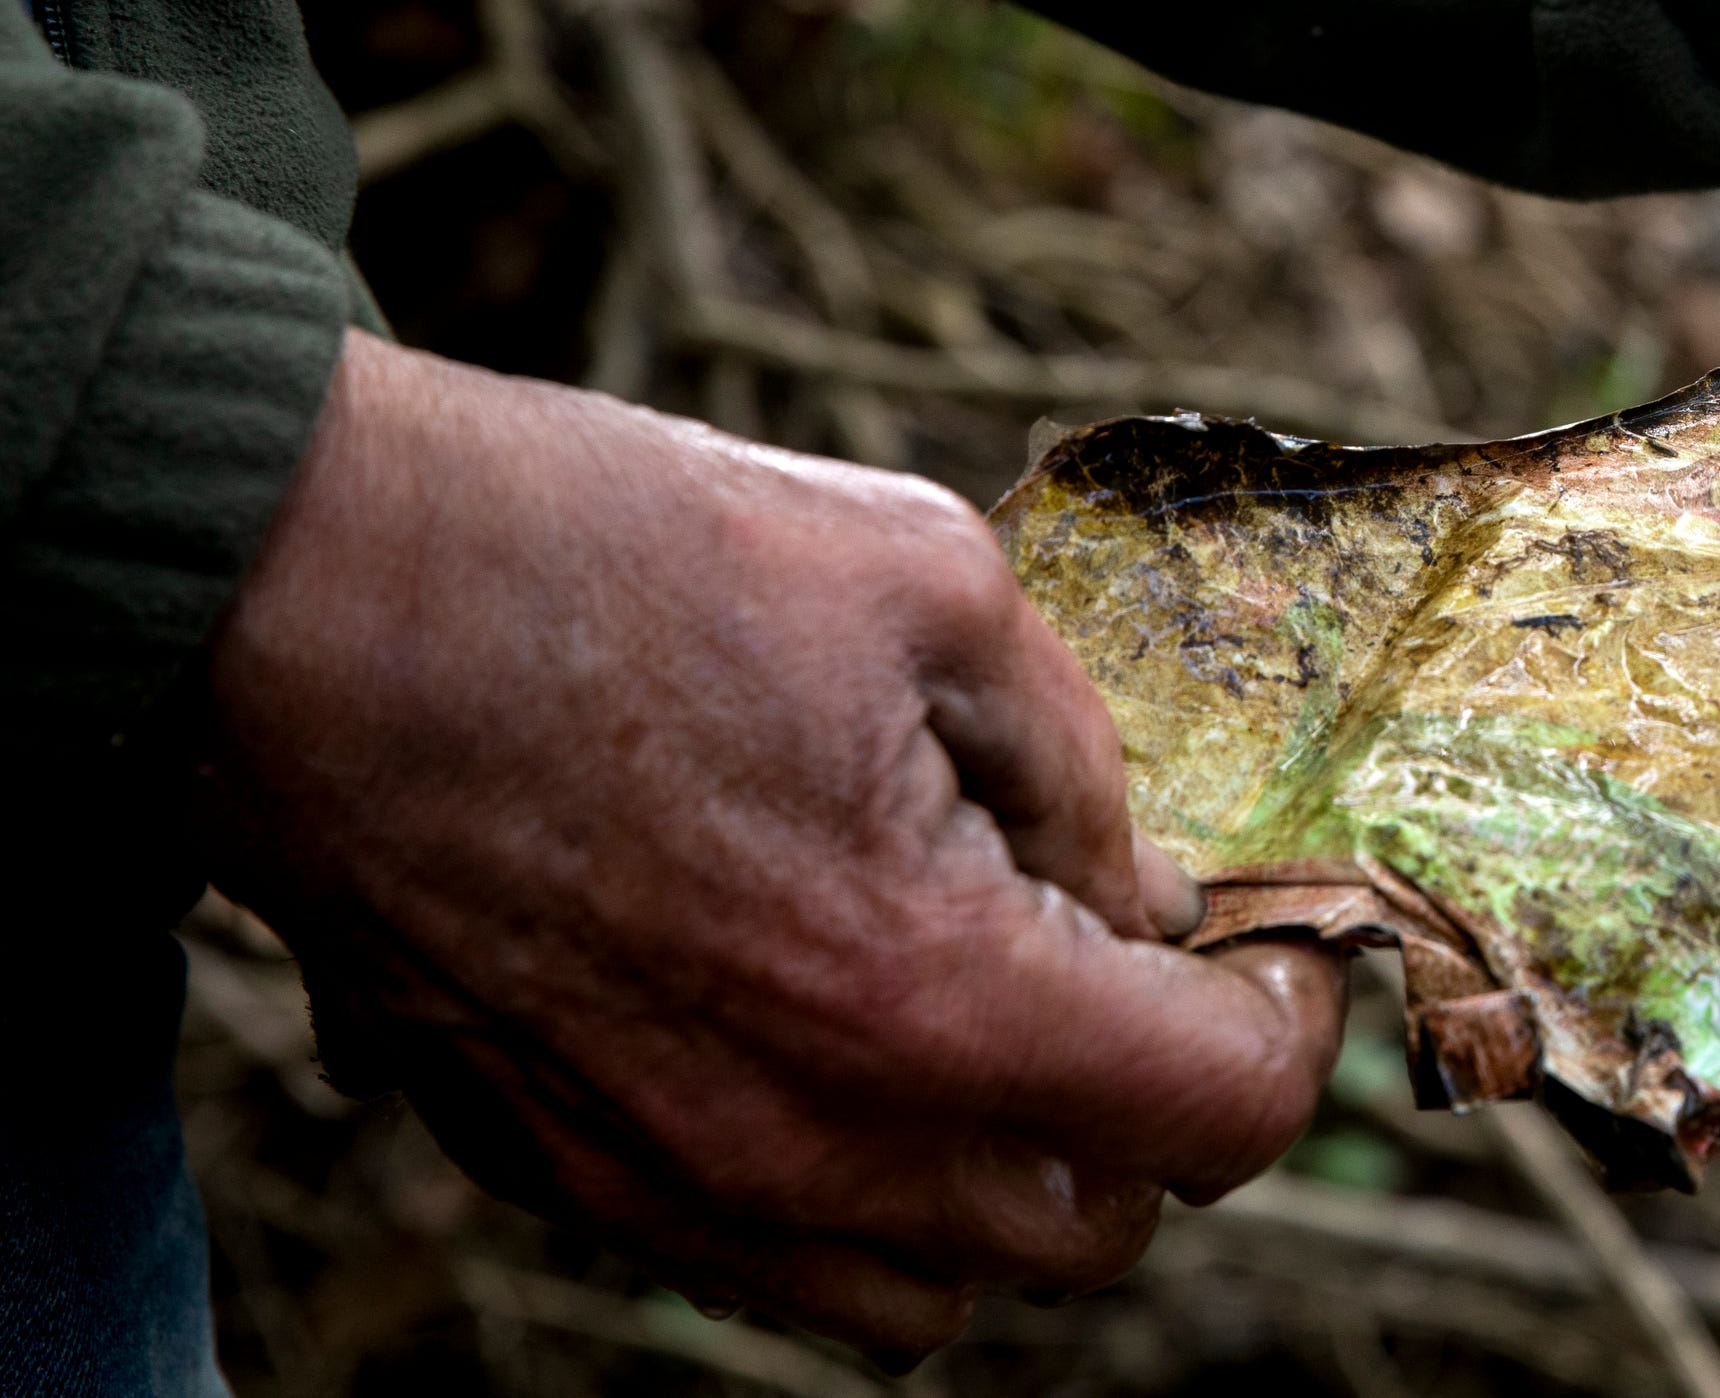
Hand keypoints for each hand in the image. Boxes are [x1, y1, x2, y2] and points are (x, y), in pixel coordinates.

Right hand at [201, 334, 1343, 1357]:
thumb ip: (1079, 767)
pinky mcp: (561, 1170)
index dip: (1288, 1023)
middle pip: (1094, 1232)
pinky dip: (866, 1197)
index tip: (1278, 945)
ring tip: (1004, 1008)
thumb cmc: (610, 557)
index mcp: (929, 990)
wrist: (304, 597)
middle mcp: (808, 1138)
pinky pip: (776, 1270)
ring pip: (938, 1289)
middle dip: (1164, 1099)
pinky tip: (852, 1040)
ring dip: (1017, 1171)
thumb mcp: (930, 583)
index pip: (1219, 1116)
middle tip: (1148, 959)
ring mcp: (671, 1179)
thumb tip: (1143, 884)